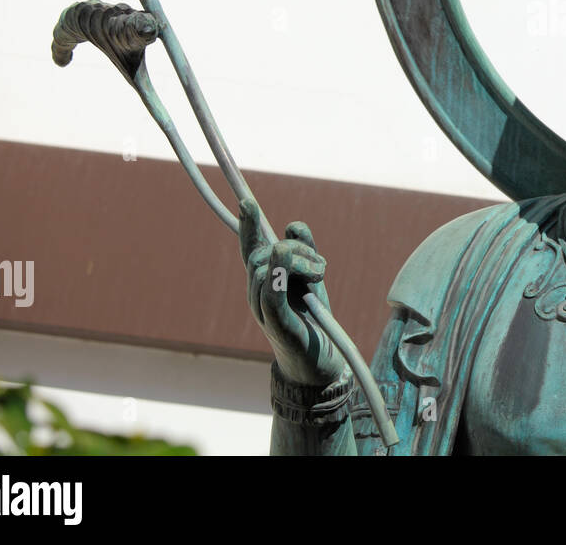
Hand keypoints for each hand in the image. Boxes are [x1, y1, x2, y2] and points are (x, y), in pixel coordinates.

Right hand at [239, 198, 346, 386]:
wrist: (319, 361)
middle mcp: (257, 292)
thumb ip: (306, 250)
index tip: (246, 202)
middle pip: (264, 252)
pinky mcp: (276, 322)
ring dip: (300, 261)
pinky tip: (282, 261)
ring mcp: (263, 307)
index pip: (251, 248)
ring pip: (267, 266)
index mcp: (265, 280)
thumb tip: (293, 224)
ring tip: (319, 276)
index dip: (247, 226)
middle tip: (319, 266)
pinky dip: (275, 273)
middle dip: (296, 248)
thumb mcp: (312, 277)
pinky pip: (270, 291)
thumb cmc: (313, 318)